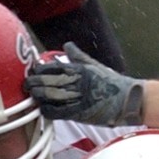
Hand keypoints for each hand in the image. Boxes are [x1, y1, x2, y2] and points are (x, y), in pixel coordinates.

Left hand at [24, 41, 144, 125]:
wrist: (129, 100)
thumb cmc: (113, 84)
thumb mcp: (94, 66)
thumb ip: (78, 56)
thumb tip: (67, 45)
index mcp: (77, 69)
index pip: (49, 67)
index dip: (37, 71)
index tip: (34, 74)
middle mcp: (75, 82)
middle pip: (45, 81)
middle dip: (33, 83)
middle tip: (28, 86)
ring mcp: (77, 98)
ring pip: (47, 96)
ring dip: (37, 97)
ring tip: (34, 97)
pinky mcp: (79, 113)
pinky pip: (56, 112)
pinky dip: (47, 111)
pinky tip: (44, 110)